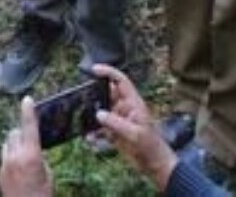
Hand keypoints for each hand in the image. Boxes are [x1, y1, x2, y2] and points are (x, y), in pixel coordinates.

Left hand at [0, 96, 52, 196]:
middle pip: (15, 133)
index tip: (27, 99)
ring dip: (15, 145)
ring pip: (7, 145)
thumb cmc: (43, 195)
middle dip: (22, 133)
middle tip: (31, 140)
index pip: (29, 128)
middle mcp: (15, 157)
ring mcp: (5, 165)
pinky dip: (12, 159)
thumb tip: (33, 149)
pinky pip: (5, 158)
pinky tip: (20, 171)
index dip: (28, 112)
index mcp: (31, 156)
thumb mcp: (48, 175)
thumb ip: (39, 158)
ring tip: (25, 156)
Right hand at [91, 64, 177, 190]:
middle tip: (81, 96)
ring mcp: (119, 119)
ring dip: (91, 114)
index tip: (94, 70)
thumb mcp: (135, 135)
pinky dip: (93, 131)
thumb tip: (98, 114)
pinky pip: (99, 127)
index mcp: (133, 103)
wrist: (155, 166)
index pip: (121, 81)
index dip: (108, 72)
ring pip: (100, 110)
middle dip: (94, 93)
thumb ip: (116, 123)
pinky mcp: (114, 131)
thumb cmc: (151, 147)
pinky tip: (89, 137)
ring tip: (81, 117)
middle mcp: (124, 108)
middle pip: (106, 93)